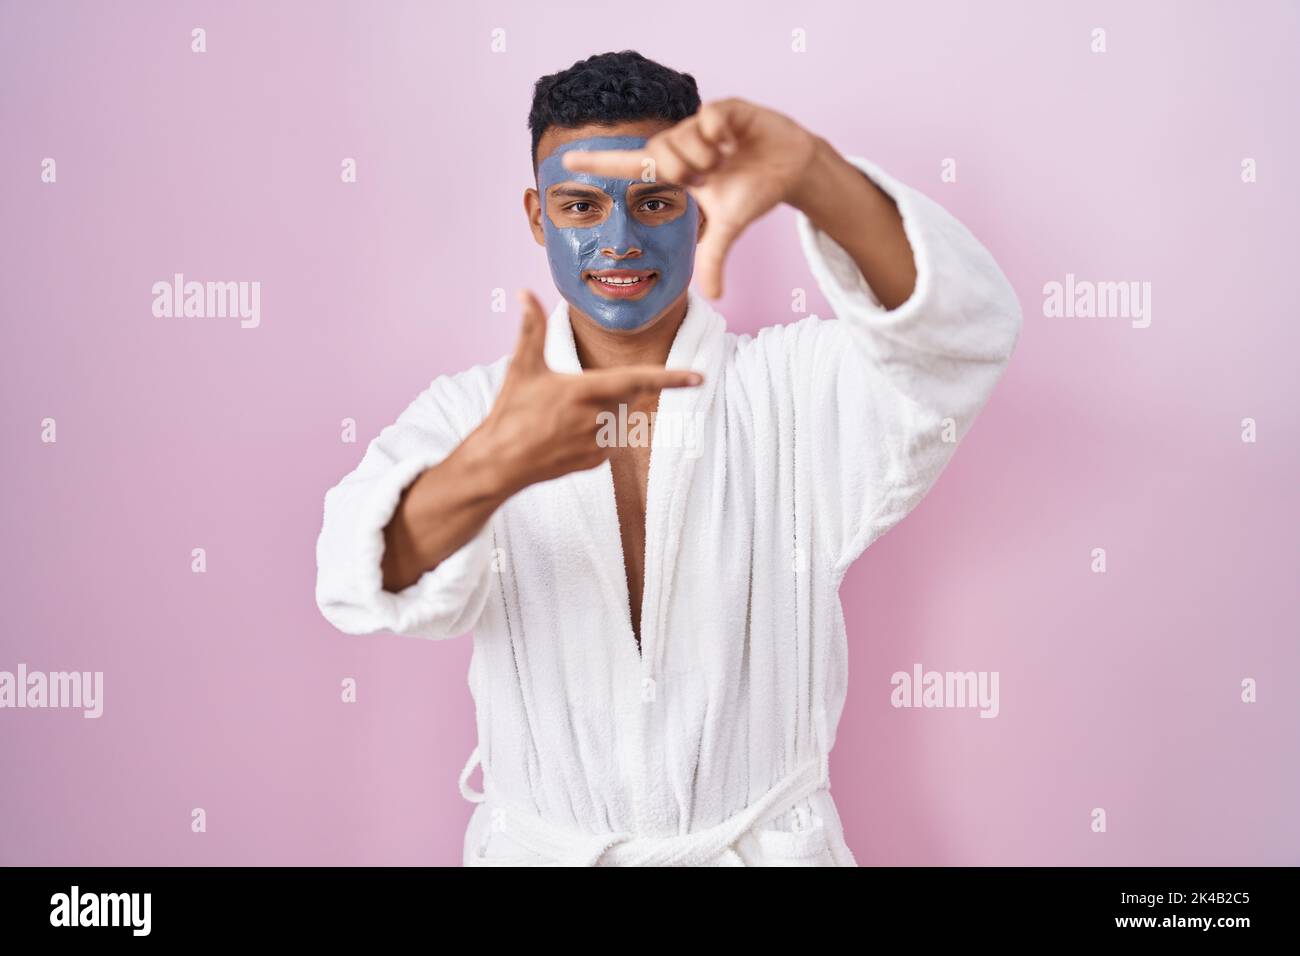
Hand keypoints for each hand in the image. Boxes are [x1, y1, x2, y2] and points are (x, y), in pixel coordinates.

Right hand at [472, 290, 703, 492]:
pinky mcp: (595, 463)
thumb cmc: (511, 412)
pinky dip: (597, 434)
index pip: (637, 381)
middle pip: (627, 398)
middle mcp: (596, 419)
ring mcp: (597, 444)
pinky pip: (610, 441)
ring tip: (566, 418)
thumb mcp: (522, 367)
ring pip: (620, 420)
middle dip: (613, 393)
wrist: (500, 462)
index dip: (670, 378)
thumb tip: (523, 292)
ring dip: (604, 413)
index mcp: (583, 391)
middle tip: (575, 398)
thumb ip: (531, 328)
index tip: (698, 377)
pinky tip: (568, 436)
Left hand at [561, 98, 819, 298]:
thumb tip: (715, 297)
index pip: (627, 166)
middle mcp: (681, 144)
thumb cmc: (753, 191)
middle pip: (659, 153)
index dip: (598, 164)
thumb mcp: (729, 227)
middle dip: (684, 171)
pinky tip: (735, 140)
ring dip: (708, 157)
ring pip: (684, 137)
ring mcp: (700, 125)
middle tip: (709, 177)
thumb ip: (714, 257)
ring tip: (728, 159)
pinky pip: (709, 118)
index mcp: (674, 170)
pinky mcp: (724, 109)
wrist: (791, 168)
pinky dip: (722, 135)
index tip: (566, 159)